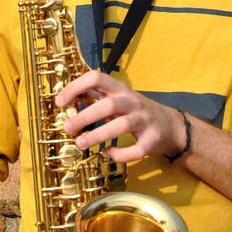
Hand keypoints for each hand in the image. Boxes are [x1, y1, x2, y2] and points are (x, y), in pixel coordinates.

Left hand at [55, 69, 185, 162]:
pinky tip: (108, 153)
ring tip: (80, 143)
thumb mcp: (118, 98)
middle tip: (67, 127)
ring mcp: (144, 120)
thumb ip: (96, 96)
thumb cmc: (137, 112)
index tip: (60, 102)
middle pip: (108, 104)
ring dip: (98, 135)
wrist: (171, 126)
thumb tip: (67, 96)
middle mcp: (133, 101)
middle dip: (85, 116)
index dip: (76, 87)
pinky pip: (136, 150)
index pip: (97, 77)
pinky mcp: (152, 139)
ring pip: (121, 125)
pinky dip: (120, 154)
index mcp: (120, 89)